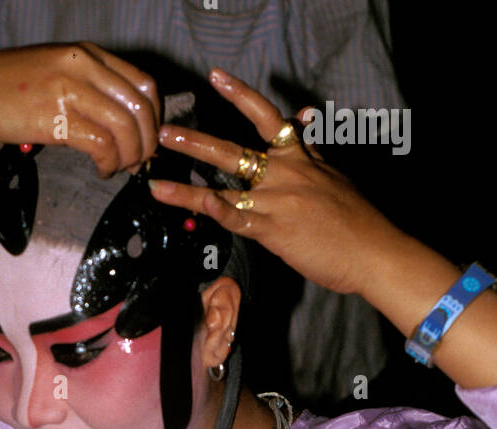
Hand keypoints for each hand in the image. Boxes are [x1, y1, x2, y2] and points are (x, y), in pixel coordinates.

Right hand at [0, 43, 160, 177]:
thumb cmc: (6, 87)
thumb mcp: (55, 72)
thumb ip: (88, 86)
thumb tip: (120, 119)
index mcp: (88, 54)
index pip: (143, 84)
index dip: (154, 119)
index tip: (147, 140)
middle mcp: (83, 65)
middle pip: (139, 108)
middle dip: (146, 143)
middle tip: (138, 162)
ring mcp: (68, 89)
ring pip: (124, 128)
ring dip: (129, 157)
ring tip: (117, 169)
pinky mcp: (54, 117)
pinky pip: (100, 145)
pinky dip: (108, 163)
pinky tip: (100, 171)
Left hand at [148, 68, 403, 295]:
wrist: (374, 250)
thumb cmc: (356, 218)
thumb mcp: (335, 173)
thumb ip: (312, 146)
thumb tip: (302, 115)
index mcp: (299, 156)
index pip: (266, 116)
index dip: (240, 94)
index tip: (215, 77)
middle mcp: (284, 172)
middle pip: (231, 150)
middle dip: (194, 141)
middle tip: (165, 131)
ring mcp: (276, 201)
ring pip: (224, 189)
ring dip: (186, 188)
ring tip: (156, 183)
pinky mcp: (274, 231)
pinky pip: (238, 219)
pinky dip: (216, 211)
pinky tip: (196, 206)